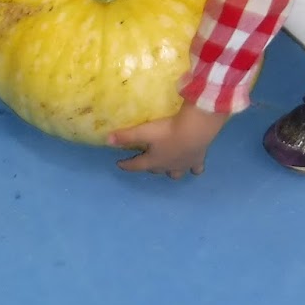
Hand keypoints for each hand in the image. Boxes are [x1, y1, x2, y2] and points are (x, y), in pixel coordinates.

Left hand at [107, 103, 229, 179]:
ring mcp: (184, 165)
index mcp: (154, 160)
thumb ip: (126, 136)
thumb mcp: (144, 132)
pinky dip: (193, 168)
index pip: (136, 165)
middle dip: (148, 166)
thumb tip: (107, 140)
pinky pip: (195, 169)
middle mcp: (168, 166)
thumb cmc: (168, 131)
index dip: (127, 165)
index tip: (119, 164)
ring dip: (170, 171)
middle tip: (144, 159)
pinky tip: (193, 166)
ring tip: (168, 165)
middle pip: (155, 169)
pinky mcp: (197, 160)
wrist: (195, 130)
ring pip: (175, 174)